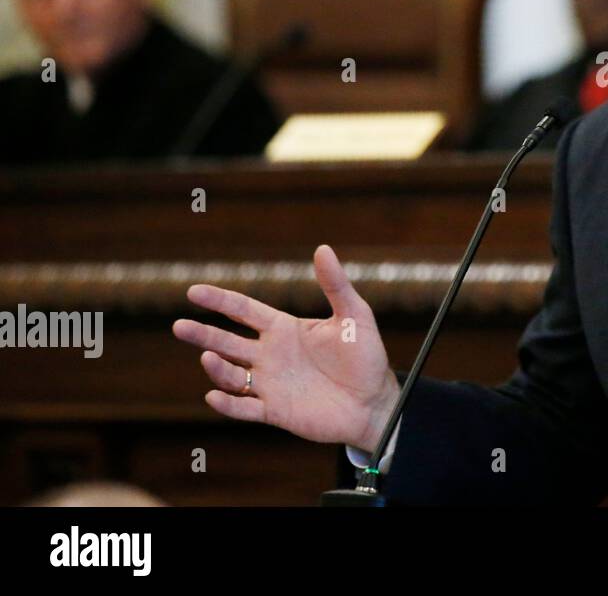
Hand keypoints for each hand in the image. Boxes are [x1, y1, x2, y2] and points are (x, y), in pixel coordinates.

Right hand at [172, 245, 400, 454]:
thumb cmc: (366, 357)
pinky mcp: (275, 411)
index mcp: (285, 329)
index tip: (194, 291)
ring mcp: (270, 384)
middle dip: (203, 334)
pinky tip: (214, 396)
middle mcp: (271, 355)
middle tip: (179, 326)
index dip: (219, 301)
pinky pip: (245, 408)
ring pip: (232, 375)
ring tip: (208, 357)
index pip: (244, 311)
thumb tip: (322, 248)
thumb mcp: (354, 316)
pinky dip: (228, 405)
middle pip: (227, 341)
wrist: (375, 402)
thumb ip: (336, 285)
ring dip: (217, 368)